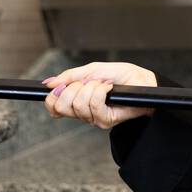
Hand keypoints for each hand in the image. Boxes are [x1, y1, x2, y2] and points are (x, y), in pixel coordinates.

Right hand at [41, 62, 157, 128]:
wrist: (143, 82)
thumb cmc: (121, 76)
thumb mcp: (92, 70)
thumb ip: (70, 76)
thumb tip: (49, 83)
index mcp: (77, 101)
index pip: (53, 107)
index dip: (52, 96)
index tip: (60, 85)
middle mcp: (83, 113)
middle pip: (61, 107)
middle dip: (72, 88)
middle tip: (87, 82)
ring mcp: (94, 118)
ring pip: (78, 104)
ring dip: (90, 87)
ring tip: (103, 83)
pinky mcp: (106, 120)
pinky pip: (94, 104)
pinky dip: (100, 90)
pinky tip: (108, 87)